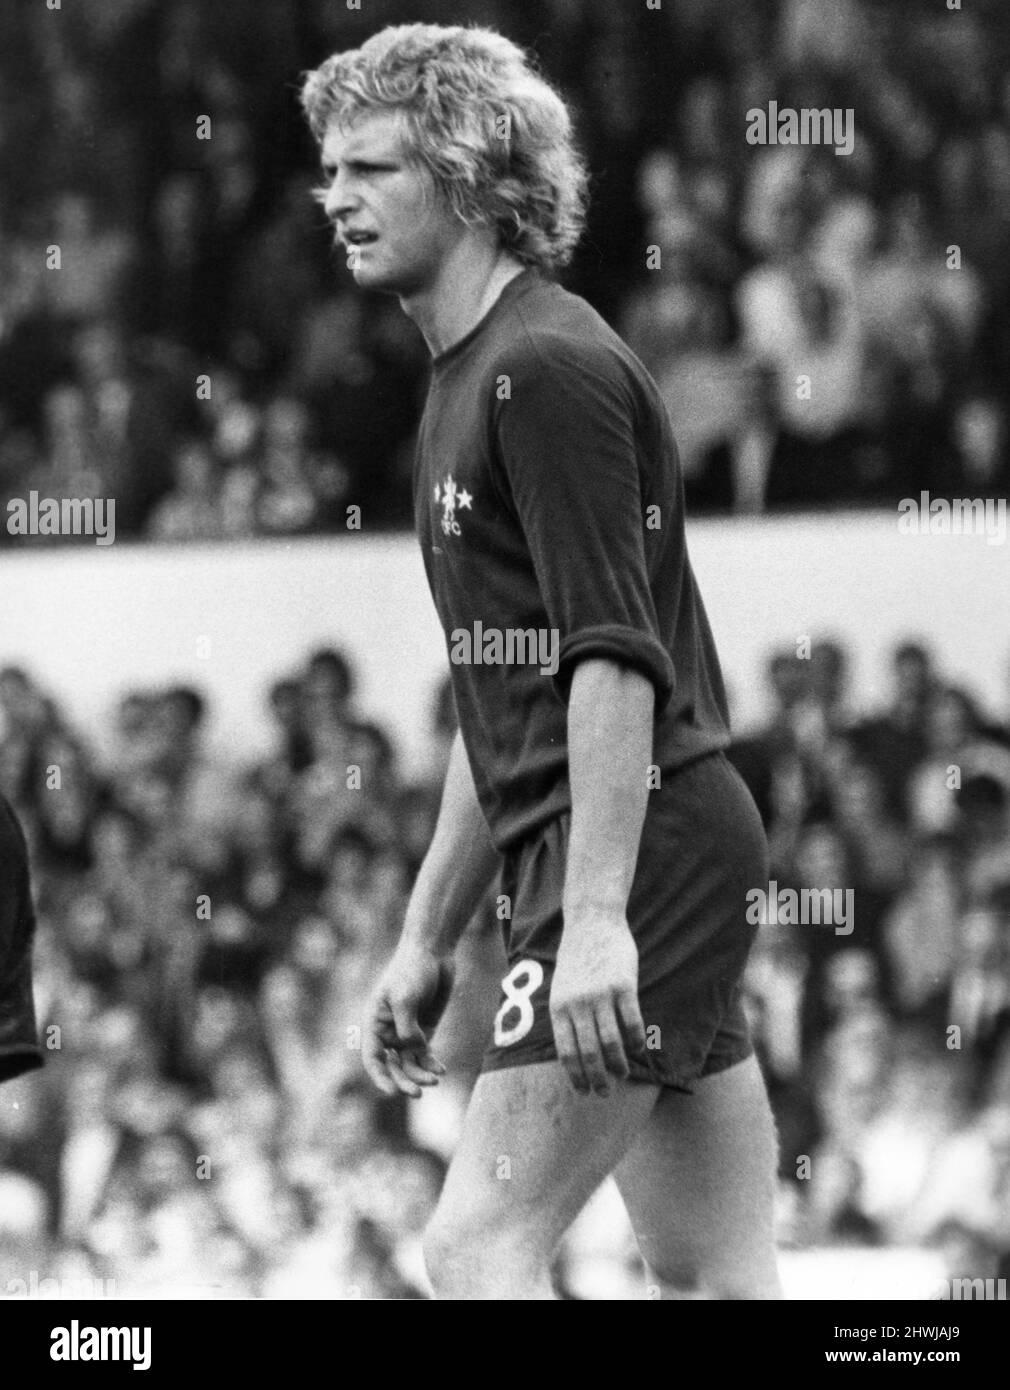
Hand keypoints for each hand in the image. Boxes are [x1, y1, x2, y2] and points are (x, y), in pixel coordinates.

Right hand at [363, 943, 454, 1097]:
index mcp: (375, 1022)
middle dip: (404, 1080)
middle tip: (418, 1093)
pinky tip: (440, 1070)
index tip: (391, 1092)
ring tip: (435, 1079)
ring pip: (410, 1062)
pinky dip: (431, 1063)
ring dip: (420, 1074)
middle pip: (393, 1065)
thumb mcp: (405, 998)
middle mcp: (389, 1031)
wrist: (433, 951)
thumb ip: (407, 1027)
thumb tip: (414, 1049)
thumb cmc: (412, 970)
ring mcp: (407, 1031)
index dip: (380, 1077)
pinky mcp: (425, 1029)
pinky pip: (425, 1053)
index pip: (373, 1057)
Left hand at [549, 912, 646, 1095]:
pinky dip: (636, 1040)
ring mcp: (601, 995)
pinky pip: (632, 1022)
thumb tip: (574, 1054)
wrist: (592, 921)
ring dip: (618, 1064)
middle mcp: (577, 1004)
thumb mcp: (561, 987)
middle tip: (604, 1094)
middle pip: (588, 1053)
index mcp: (559, 1007)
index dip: (575, 1076)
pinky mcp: (623, 985)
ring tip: (623, 1073)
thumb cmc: (577, 958)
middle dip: (597, 1079)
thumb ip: (566, 1017)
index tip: (583, 1092)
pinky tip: (639, 1048)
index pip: (566, 1052)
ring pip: (611, 1042)